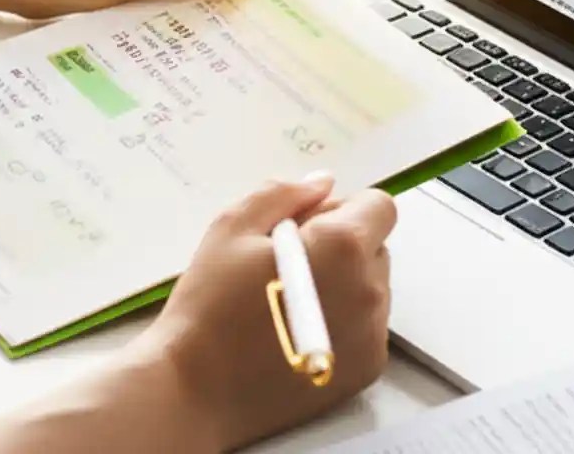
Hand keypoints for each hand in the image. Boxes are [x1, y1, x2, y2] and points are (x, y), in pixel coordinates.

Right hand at [137, 176, 396, 450]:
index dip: (343, 210)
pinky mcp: (368, 368)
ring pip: (373, 288)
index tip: (307, 227)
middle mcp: (371, 288)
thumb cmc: (208, 307)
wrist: (194, 392)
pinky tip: (298, 333)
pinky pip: (368, 327)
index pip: (379, 206)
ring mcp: (373, 333)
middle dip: (343, 247)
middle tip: (289, 266)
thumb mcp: (232, 229)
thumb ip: (284, 194)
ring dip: (344, 285)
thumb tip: (324, 182)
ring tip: (288, 304)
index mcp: (343, 246)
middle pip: (376, 248)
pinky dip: (343, 323)